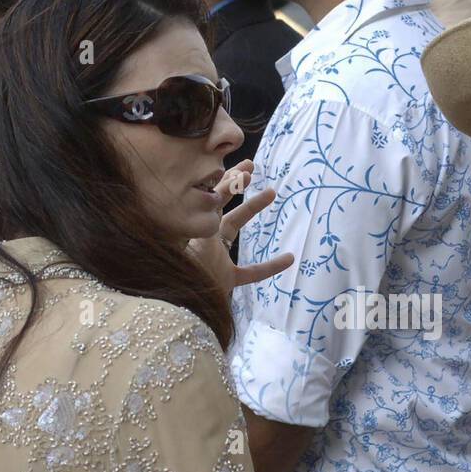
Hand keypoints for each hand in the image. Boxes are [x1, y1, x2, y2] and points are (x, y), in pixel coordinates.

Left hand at [188, 160, 293, 292]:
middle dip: (237, 184)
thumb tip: (215, 197)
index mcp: (195, 228)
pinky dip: (270, 266)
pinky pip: (252, 272)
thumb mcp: (196, 244)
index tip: (244, 169)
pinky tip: (289, 258)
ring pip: (237, 228)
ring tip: (272, 191)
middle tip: (251, 165)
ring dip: (253, 209)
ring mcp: (217, 257)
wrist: (181, 305)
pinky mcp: (227, 279)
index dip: (228, 183)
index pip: (212, 199)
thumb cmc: (183, 276)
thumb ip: (209, 223)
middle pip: (222, 204)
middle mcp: (205, 237)